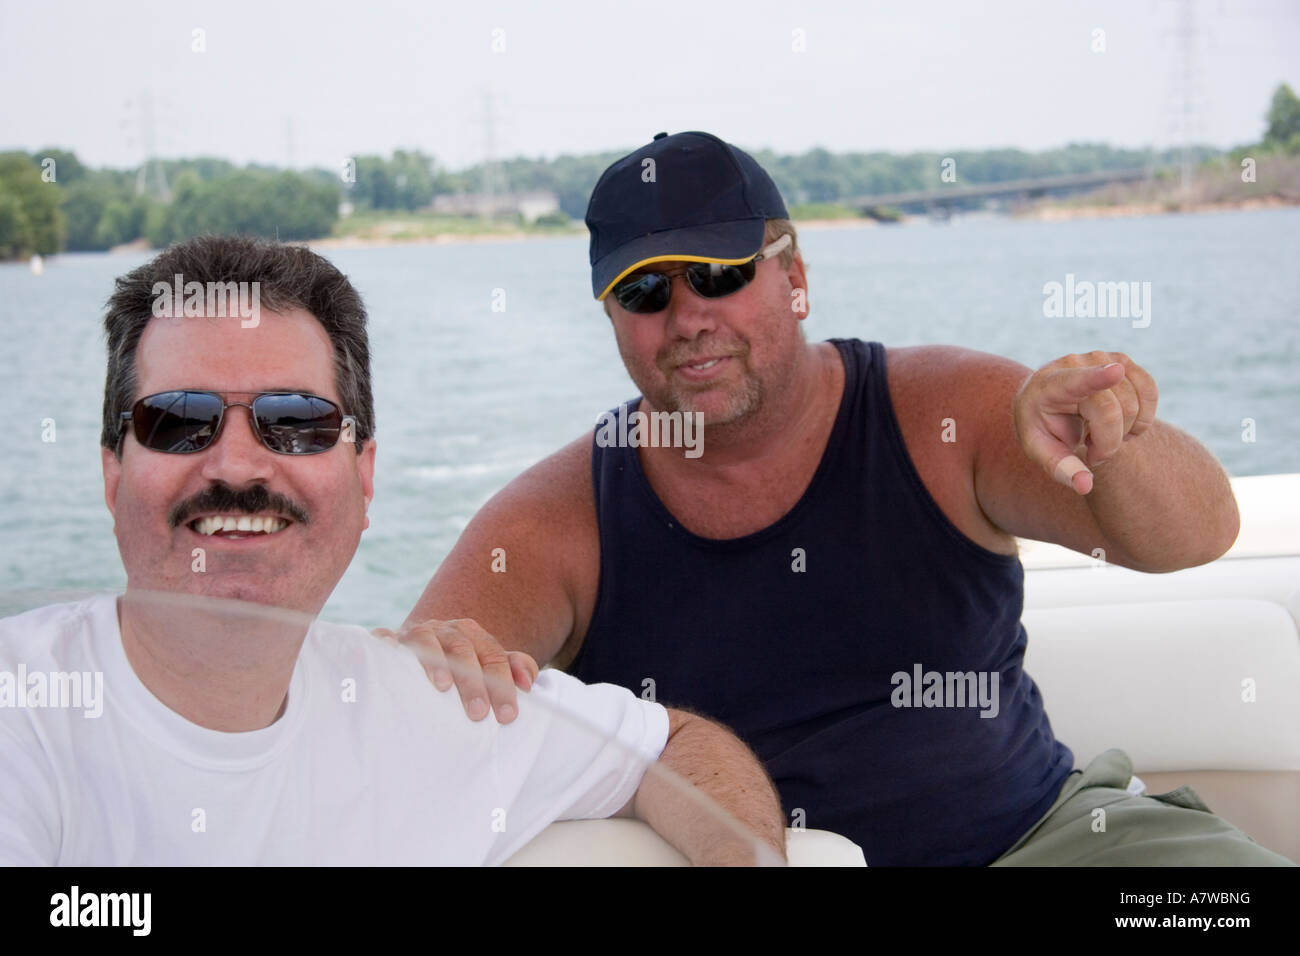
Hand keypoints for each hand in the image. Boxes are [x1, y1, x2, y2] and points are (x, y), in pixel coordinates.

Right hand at [372, 619, 538, 722]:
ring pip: (427, 641)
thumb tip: (528, 683)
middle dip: (473, 682)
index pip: (493, 657)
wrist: (419, 647)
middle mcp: (445, 630)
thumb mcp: (488, 665)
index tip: (508, 715)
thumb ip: (514, 668)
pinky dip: (385, 644)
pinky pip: (384, 638)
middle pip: (463, 650)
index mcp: (473, 635)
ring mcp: (416, 634)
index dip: (503, 685)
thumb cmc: (460, 666)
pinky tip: (390, 653)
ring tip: (442, 687)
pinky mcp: (389, 640)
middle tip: (479, 714)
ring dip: (435, 662)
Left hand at [1012, 351, 1157, 494]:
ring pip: (1135, 403)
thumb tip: (1086, 486)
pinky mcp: (1122, 360)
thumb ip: (1061, 469)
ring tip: (1097, 431)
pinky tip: (1120, 422)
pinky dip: (1142, 417)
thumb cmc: (1043, 429)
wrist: (1046, 402)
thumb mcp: (1041, 452)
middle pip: (1115, 410)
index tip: (1115, 371)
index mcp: (1048, 386)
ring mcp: (1102, 358)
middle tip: (1089, 448)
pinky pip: (1150, 392)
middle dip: (1109, 443)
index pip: (1075, 382)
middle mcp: (1076, 364)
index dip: (1097, 377)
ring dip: (1124, 431)